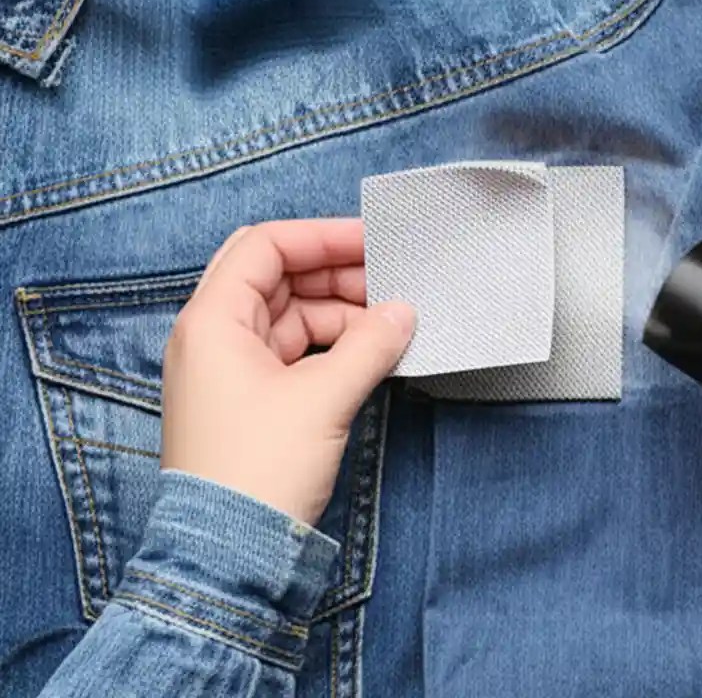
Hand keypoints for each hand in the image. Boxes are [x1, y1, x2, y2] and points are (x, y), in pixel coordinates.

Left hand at [162, 219, 414, 524]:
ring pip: (290, 318)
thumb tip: (402, 313)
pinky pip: (294, 354)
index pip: (265, 248)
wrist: (230, 552)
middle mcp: (213, 338)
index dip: (321, 237)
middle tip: (390, 282)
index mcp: (212, 321)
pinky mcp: (249, 402)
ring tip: (390, 325)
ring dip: (340, 315)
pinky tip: (369, 354)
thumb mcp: (323, 398)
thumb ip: (369, 345)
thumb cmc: (256, 471)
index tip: (371, 241)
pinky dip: (331, 348)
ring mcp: (229, 371)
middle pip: (278, 279)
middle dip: (335, 276)